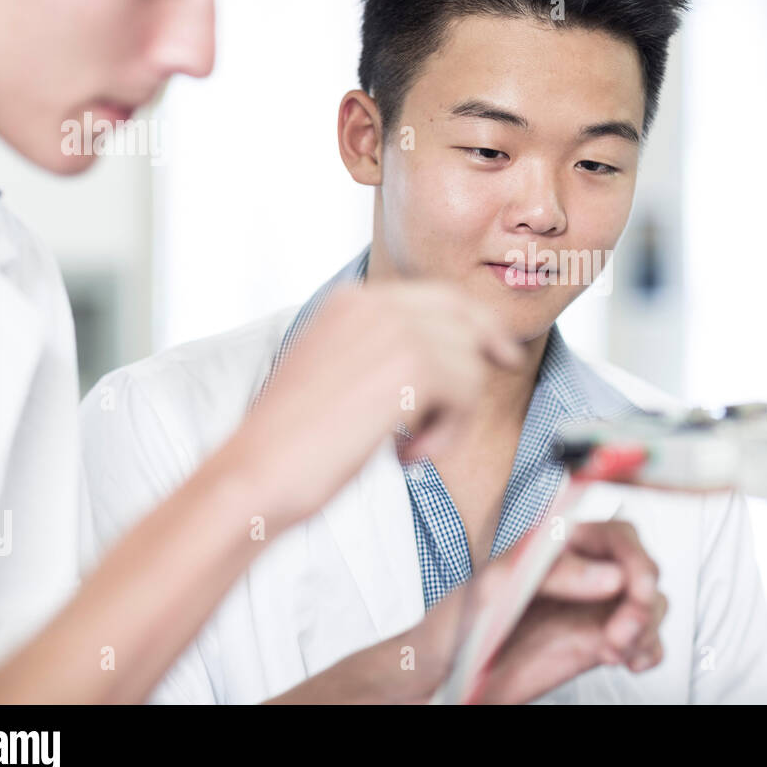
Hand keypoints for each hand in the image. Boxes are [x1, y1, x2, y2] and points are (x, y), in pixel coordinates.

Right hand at [232, 281, 523, 527]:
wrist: (259, 470)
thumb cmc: (291, 442)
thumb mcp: (337, 378)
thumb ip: (382, 357)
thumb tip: (447, 359)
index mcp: (351, 302)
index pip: (436, 297)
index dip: (475, 322)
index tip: (498, 349)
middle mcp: (374, 304)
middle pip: (464, 314)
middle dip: (488, 344)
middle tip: (507, 366)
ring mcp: (395, 330)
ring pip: (468, 362)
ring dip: (451, 415)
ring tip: (409, 447)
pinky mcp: (413, 364)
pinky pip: (467, 393)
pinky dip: (447, 433)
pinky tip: (407, 454)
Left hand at [423, 520, 667, 703]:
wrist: (445, 674)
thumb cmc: (458, 621)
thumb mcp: (497, 586)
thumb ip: (556, 574)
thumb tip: (609, 575)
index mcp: (559, 545)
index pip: (617, 535)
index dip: (635, 557)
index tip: (636, 587)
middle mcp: (581, 573)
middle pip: (641, 570)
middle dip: (643, 599)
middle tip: (623, 629)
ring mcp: (589, 609)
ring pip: (648, 606)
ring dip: (647, 627)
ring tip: (618, 648)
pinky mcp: (594, 644)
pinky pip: (641, 641)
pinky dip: (649, 650)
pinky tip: (631, 660)